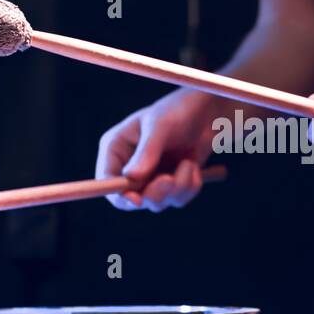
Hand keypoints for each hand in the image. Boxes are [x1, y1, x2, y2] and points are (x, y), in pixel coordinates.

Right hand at [96, 90, 218, 211]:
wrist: (207, 113)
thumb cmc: (178, 111)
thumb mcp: (160, 127)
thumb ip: (146, 152)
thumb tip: (131, 178)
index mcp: (116, 148)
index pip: (106, 180)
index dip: (118, 194)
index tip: (137, 201)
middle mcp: (129, 166)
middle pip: (130, 199)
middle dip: (154, 194)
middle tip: (170, 180)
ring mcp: (150, 177)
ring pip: (157, 202)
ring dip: (177, 187)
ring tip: (188, 163)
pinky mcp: (170, 185)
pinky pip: (176, 200)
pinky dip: (189, 186)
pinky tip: (193, 165)